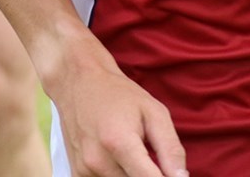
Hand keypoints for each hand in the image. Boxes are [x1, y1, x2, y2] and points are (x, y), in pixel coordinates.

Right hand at [49, 58, 187, 176]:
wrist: (78, 81)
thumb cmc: (119, 95)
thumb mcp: (154, 113)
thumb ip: (171, 150)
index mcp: (119, 143)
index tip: (171, 173)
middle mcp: (98, 160)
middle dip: (150, 175)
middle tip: (150, 155)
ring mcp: (84, 168)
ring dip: (133, 175)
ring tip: (132, 154)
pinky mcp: (78, 171)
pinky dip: (118, 175)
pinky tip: (118, 159)